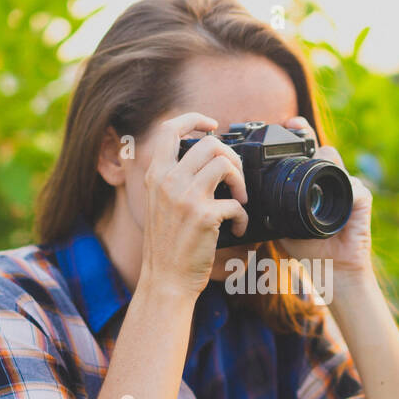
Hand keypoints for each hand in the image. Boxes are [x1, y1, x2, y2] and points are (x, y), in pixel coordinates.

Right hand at [140, 112, 248, 298]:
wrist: (165, 280)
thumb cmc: (167, 245)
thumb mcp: (158, 204)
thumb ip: (173, 180)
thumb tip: (203, 160)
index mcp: (155, 175)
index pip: (169, 128)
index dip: (193, 119)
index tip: (212, 124)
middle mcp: (168, 181)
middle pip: (210, 143)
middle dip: (232, 157)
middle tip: (235, 179)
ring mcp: (185, 198)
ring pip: (225, 163)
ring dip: (240, 181)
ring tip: (239, 199)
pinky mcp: (203, 216)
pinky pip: (236, 204)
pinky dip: (242, 217)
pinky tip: (236, 228)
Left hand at [277, 115, 373, 275]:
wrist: (331, 269)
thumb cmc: (308, 248)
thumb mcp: (282, 226)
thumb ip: (271, 209)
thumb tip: (248, 196)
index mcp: (311, 183)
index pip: (305, 153)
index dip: (298, 135)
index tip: (287, 124)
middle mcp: (329, 180)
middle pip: (320, 149)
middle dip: (308, 135)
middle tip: (295, 124)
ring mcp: (347, 187)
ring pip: (336, 161)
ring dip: (326, 162)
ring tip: (317, 164)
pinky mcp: (362, 199)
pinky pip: (354, 187)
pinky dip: (345, 192)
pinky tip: (337, 203)